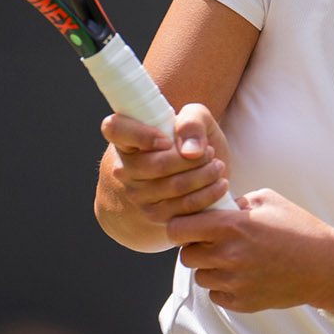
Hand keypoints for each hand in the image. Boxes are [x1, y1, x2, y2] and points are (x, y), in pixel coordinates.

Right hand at [100, 103, 232, 223]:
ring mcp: (137, 194)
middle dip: (194, 159)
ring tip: (217, 166)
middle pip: (158, 164)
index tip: (167, 140)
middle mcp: (125, 167)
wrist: (198, 172)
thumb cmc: (192, 139)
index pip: (114, 128)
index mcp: (126, 136)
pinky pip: (184, 206)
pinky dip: (208, 194)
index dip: (140, 134)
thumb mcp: (197, 118)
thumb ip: (193, 122)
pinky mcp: (155, 215)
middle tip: (210, 152)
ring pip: (175, 186)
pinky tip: (219, 184)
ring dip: (205, 175)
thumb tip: (191, 151)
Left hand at [167, 189, 333, 313]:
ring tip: (234, 258)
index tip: (190, 224)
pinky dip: (223, 286)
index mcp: (231, 225)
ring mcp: (234, 282)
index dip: (180, 225)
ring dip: (210, 267)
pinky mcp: (242, 302)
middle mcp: (228, 255)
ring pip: (200, 276)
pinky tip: (243, 274)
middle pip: (186, 255)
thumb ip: (234, 202)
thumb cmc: (298, 227)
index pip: (177, 229)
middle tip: (215, 241)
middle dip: (196, 247)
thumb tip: (212, 206)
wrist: (326, 265)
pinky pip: (215, 294)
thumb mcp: (267, 199)